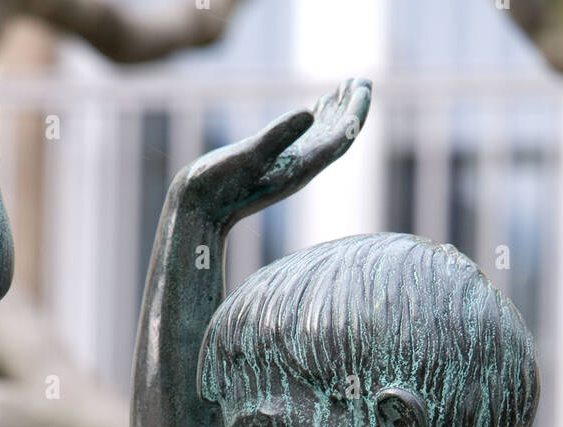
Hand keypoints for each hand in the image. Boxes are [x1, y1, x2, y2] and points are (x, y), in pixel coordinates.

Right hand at [176, 77, 371, 226]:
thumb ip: (278, 135)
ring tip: (347, 86)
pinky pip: (303, 140)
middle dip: (351, 108)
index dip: (355, 112)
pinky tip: (316, 107)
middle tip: (363, 80)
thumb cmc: (218, 185)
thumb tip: (309, 112)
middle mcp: (299, 169)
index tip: (364, 84)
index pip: (339, 138)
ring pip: (321, 137)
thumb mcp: (248, 155)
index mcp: (300, 167)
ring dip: (336, 112)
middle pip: (336, 137)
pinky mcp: (273, 165)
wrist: (197, 210)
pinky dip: (315, 120)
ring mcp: (287, 168)